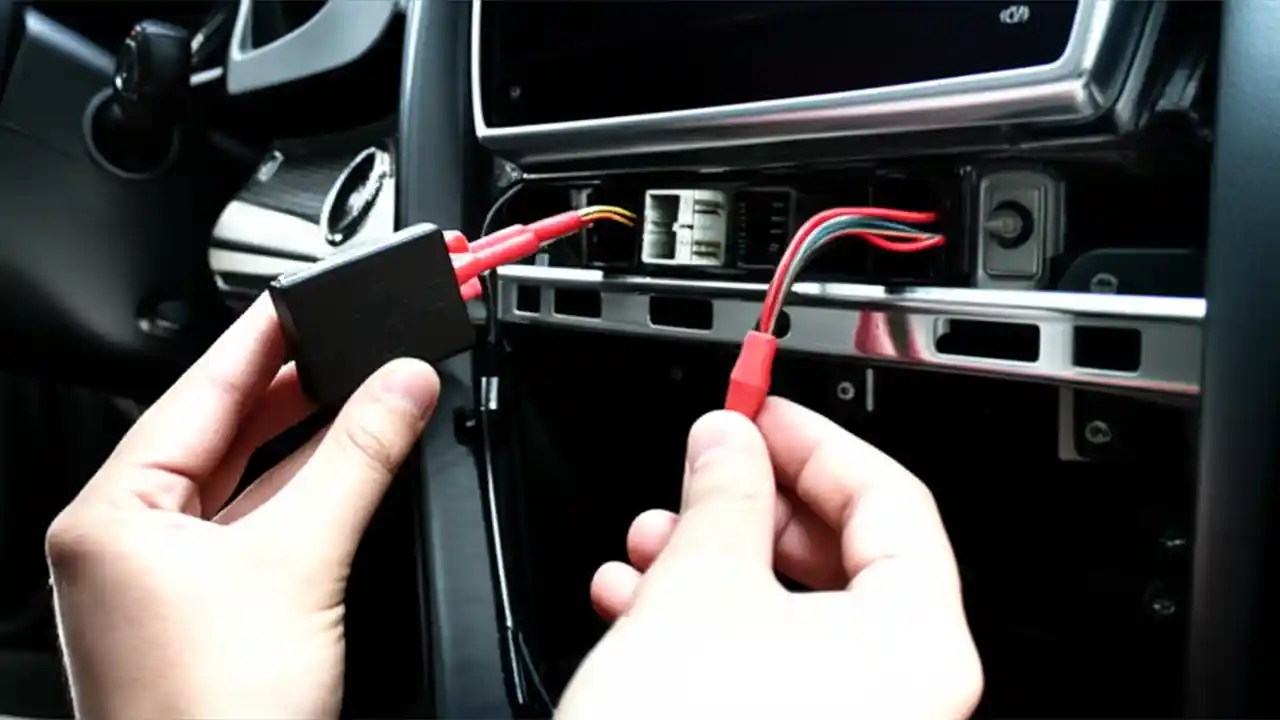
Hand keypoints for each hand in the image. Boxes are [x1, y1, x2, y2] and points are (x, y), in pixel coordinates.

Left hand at [45, 297, 438, 718]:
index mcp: (111, 514)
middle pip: (220, 432)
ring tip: (365, 387)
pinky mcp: (203, 612)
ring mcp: (162, 581)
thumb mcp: (301, 563)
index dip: (263, 337)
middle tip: (356, 336)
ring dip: (306, 440)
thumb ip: (360, 459)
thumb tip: (402, 386)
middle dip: (295, 387)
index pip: (198, 392)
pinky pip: (255, 527)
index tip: (310, 295)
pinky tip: (347, 467)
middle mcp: (124, 542)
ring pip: (242, 481)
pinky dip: (303, 494)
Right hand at [558, 398, 981, 718]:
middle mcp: (904, 693)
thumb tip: (729, 441)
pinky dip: (713, 627)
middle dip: (757, 506)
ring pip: (796, 614)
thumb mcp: (698, 591)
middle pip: (846, 558)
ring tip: (650, 545)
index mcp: (916, 643)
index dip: (816, 439)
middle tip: (703, 472)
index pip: (890, 498)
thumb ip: (723, 496)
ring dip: (718, 564)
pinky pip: (772, 666)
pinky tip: (643, 608)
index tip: (759, 408)